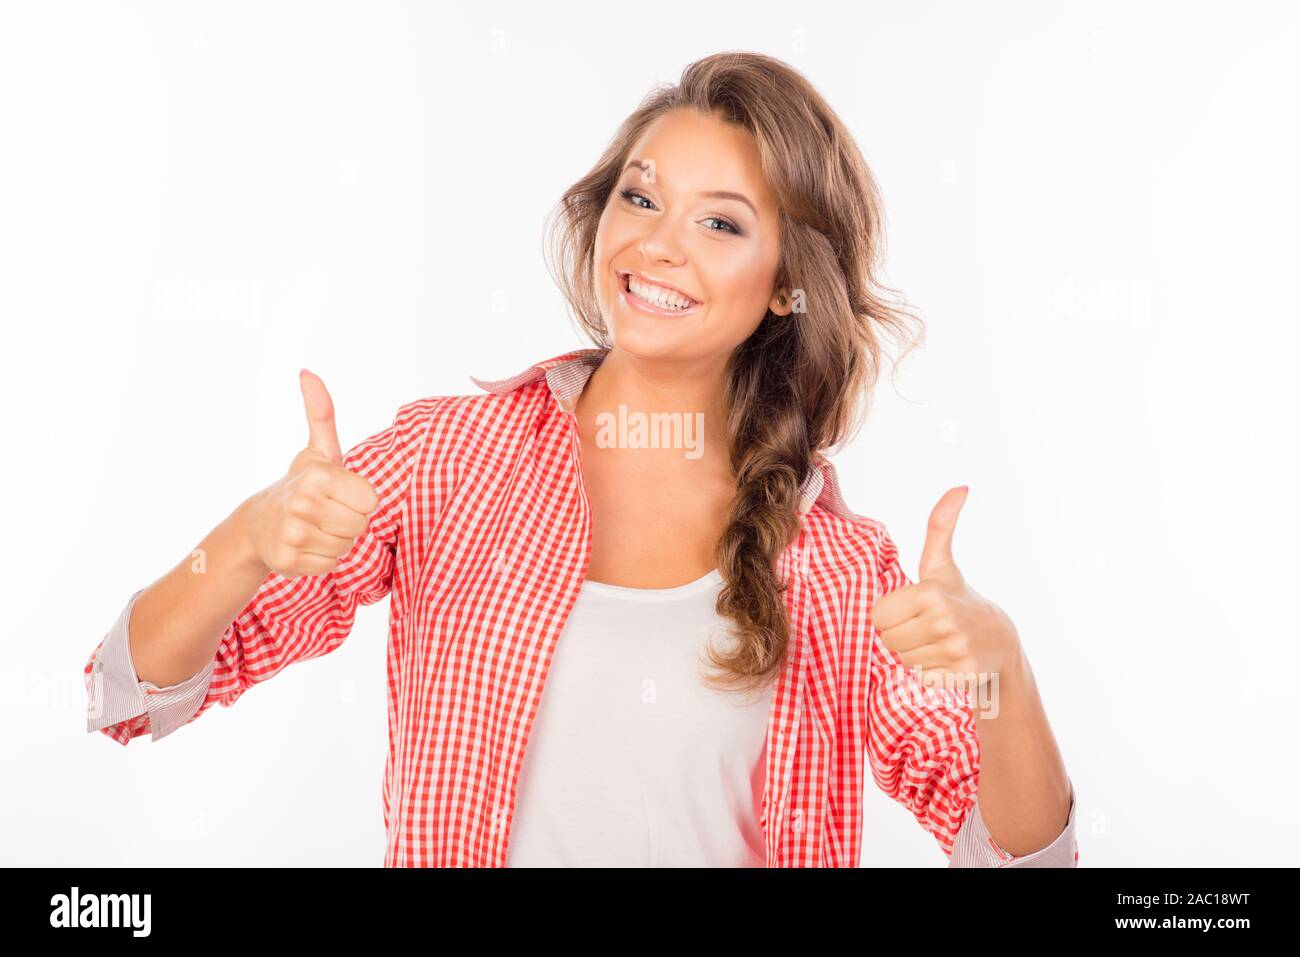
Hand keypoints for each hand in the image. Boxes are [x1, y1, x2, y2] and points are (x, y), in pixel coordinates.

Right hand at [238, 370, 379, 578]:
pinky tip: (305, 544)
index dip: (359, 500)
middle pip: (361, 525)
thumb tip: (307, 372)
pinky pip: (330, 564)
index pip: (372, 501)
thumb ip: (322, 412)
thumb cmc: (301, 484)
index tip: (338, 494)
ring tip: (315, 527)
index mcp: (319, 475)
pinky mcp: (289, 562)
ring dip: (337, 540)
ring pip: (347, 546)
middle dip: (349, 521)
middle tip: (326, 512)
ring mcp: (294, 534)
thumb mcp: (318, 450)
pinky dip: (322, 558)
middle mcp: (304, 503)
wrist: (258, 524)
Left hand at [872, 486, 1021, 693]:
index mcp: (930, 593)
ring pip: (903, 660)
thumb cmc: (961, 599)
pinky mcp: (961, 676)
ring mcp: (954, 651)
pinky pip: (921, 678)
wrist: (1001, 643)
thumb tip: (960, 486)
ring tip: (936, 642)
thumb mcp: (942, 564)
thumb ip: (940, 526)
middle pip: (887, 640)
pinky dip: (931, 672)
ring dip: (915, 654)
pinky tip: (947, 659)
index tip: (912, 609)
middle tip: (925, 627)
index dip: (891, 614)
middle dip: (901, 635)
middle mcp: (943, 622)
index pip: (877, 616)